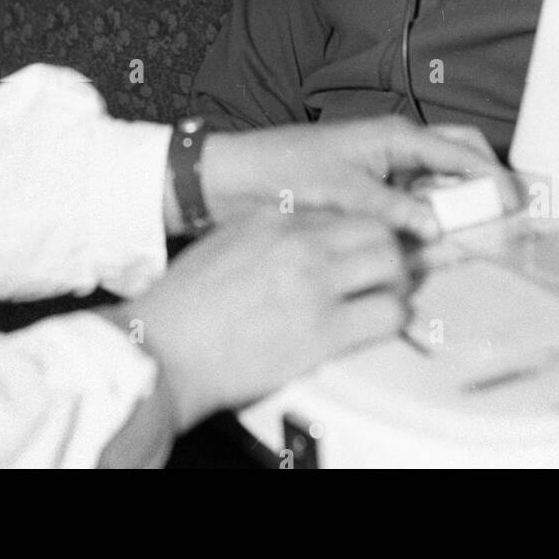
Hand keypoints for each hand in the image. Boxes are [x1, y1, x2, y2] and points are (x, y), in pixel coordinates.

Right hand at [100, 208, 409, 431]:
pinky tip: (381, 323)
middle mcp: (299, 242)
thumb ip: (264, 235)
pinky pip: (386, 313)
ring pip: (391, 263)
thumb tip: (298, 241)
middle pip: (376, 228)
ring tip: (389, 296)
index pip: (342, 208)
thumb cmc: (181, 307)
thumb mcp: (223, 245)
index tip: (368, 243)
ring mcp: (314, 282)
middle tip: (390, 270)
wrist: (162, 349)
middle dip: (391, 249)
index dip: (362, 228)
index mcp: (273, 218)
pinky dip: (393, 317)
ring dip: (397, 281)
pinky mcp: (323, 328)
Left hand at [196, 115, 509, 241]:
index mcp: (395, 136)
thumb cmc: (284, 172)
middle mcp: (397, 145)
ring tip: (476, 235)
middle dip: (486, 182)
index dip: (494, 177)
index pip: (463, 150)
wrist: (238, 177)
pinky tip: (435, 241)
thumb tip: (437, 229)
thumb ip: (394, 210)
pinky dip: (432, 216)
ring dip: (460, 202)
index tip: (516, 205)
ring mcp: (387, 165)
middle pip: (461, 155)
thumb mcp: (343, 194)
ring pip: (442, 180)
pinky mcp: (373, 186)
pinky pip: (417, 198)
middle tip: (505, 218)